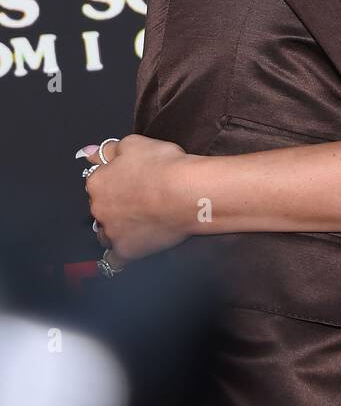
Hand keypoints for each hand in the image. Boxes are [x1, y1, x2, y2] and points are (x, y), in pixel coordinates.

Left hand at [82, 134, 194, 268]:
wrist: (188, 193)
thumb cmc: (165, 166)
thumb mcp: (135, 144)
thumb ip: (108, 150)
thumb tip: (87, 153)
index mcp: (98, 182)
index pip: (97, 182)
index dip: (114, 180)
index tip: (131, 181)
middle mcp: (98, 209)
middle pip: (100, 209)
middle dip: (114, 205)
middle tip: (139, 200)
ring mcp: (111, 232)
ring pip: (104, 233)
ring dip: (114, 229)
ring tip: (138, 223)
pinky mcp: (126, 251)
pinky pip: (114, 260)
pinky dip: (119, 256)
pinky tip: (128, 249)